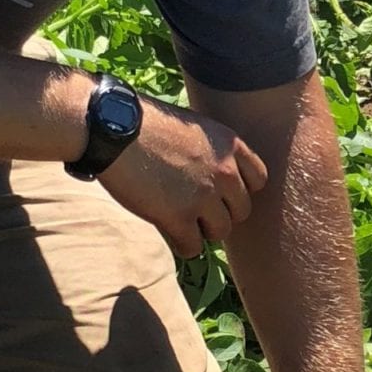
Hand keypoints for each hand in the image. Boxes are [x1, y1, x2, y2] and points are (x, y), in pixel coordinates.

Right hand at [99, 97, 268, 257]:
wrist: (113, 129)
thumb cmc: (145, 123)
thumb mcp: (193, 126)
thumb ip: (211, 150)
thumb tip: (214, 173)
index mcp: (230, 145)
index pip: (259, 180)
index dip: (238, 190)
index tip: (220, 192)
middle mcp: (224, 172)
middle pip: (241, 211)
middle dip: (220, 212)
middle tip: (196, 209)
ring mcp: (203, 197)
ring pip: (221, 232)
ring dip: (203, 230)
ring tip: (182, 220)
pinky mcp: (178, 217)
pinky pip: (193, 248)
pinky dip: (182, 245)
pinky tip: (168, 231)